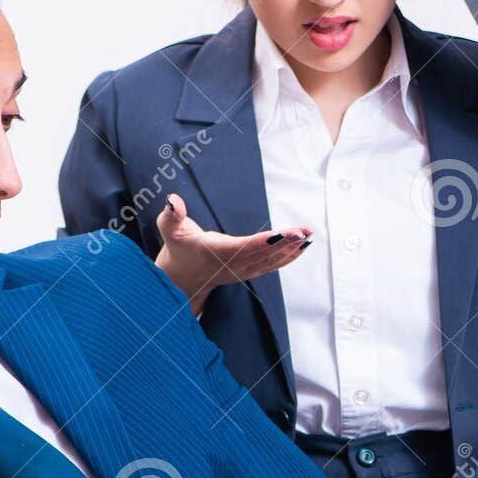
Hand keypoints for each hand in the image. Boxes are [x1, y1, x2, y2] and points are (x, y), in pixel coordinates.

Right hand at [155, 193, 310, 314]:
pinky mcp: (249, 271)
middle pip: (263, 253)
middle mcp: (232, 264)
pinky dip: (288, 257)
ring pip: (271, 261)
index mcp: (215, 252)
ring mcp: (243, 270)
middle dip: (284, 242)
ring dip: (291, 248)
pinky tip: (302, 247)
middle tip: (303, 230)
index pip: (243, 247)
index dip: (264, 242)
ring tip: (308, 235)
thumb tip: (173, 200)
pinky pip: (272, 265)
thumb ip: (171, 214)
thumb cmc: (178, 248)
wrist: (182, 277)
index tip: (282, 235)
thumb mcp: (169, 229)